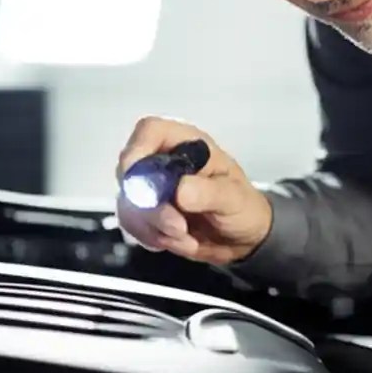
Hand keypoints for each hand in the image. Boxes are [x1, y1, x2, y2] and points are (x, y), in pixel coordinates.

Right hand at [115, 115, 272, 265]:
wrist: (243, 239)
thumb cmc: (243, 207)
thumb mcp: (234, 198)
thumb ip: (209, 192)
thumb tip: (179, 190)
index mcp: (186, 144)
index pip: (150, 131)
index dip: (137, 150)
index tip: (138, 181)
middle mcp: (163, 161)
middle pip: (131, 172)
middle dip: (150, 207)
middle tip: (179, 226)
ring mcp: (152, 188)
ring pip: (128, 203)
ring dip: (155, 227)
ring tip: (186, 237)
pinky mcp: (147, 213)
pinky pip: (132, 224)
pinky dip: (153, 238)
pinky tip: (179, 240)